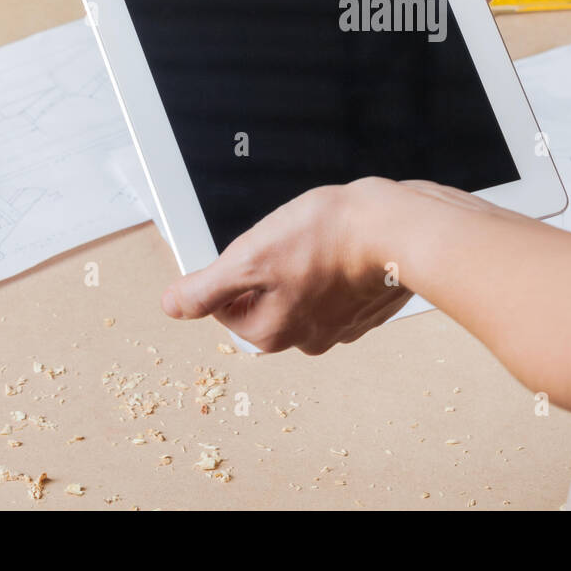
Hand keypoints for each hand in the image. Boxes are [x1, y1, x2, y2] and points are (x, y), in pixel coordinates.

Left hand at [160, 178, 413, 354]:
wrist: (398, 230)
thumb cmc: (328, 238)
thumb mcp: (249, 256)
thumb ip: (205, 287)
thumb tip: (172, 306)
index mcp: (270, 332)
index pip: (225, 303)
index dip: (236, 265)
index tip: (260, 246)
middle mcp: (305, 340)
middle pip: (265, 298)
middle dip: (272, 265)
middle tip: (292, 238)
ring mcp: (341, 327)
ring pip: (302, 290)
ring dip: (305, 264)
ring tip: (321, 239)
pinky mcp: (367, 308)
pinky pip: (338, 286)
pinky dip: (336, 265)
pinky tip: (344, 245)